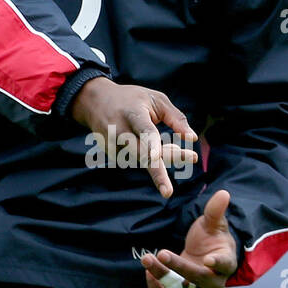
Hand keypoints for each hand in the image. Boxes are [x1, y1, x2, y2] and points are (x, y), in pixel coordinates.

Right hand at [72, 76, 197, 198]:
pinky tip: (154, 149)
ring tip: (178, 149)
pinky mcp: (111, 154)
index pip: (144, 130)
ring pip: (141, 161)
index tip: (155, 156)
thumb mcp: (156, 99)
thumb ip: (176, 117)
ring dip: (162, 159)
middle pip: (141, 156)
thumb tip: (193, 138)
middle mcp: (120, 131)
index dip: (150, 144)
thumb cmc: (132, 99)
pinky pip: (136, 161)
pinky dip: (150, 157)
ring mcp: (113, 145)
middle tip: (171, 188)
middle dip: (157, 173)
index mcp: (133, 113)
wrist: (95, 101)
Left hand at [141, 189, 237, 287]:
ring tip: (147, 259)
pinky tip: (148, 271)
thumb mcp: (214, 223)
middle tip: (162, 253)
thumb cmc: (212, 238)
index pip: (224, 265)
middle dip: (179, 267)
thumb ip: (216, 211)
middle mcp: (213, 282)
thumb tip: (223, 193)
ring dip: (162, 277)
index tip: (208, 259)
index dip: (217, 263)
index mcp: (226, 262)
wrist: (205, 256)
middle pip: (197, 279)